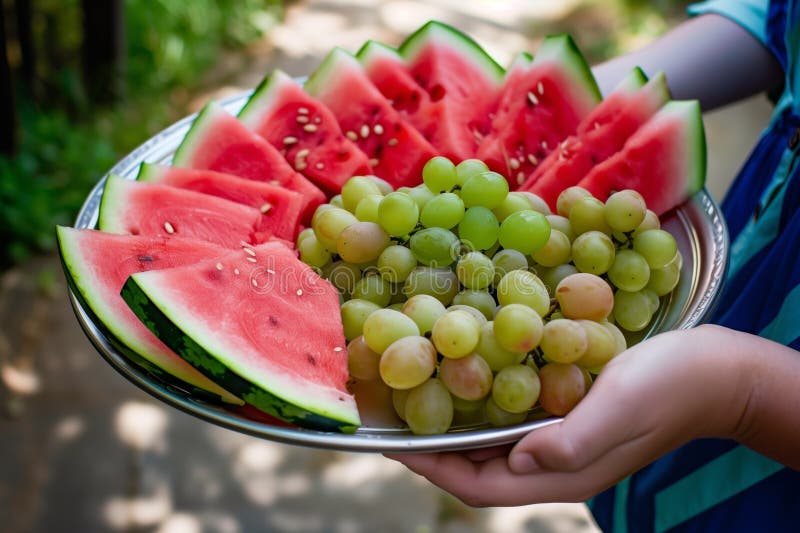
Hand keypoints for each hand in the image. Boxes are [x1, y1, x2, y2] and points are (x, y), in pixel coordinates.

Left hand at [385, 325, 750, 506]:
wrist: (715, 371)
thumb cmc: (669, 387)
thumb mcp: (619, 409)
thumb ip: (571, 441)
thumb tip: (517, 461)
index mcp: (562, 473)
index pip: (478, 484)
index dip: (432, 467)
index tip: (392, 444)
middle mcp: (555, 463)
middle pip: (477, 468)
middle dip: (432, 449)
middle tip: (395, 414)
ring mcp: (563, 440)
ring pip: (493, 444)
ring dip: (454, 424)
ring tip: (420, 394)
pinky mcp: (571, 413)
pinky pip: (515, 416)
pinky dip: (485, 401)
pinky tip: (473, 372)